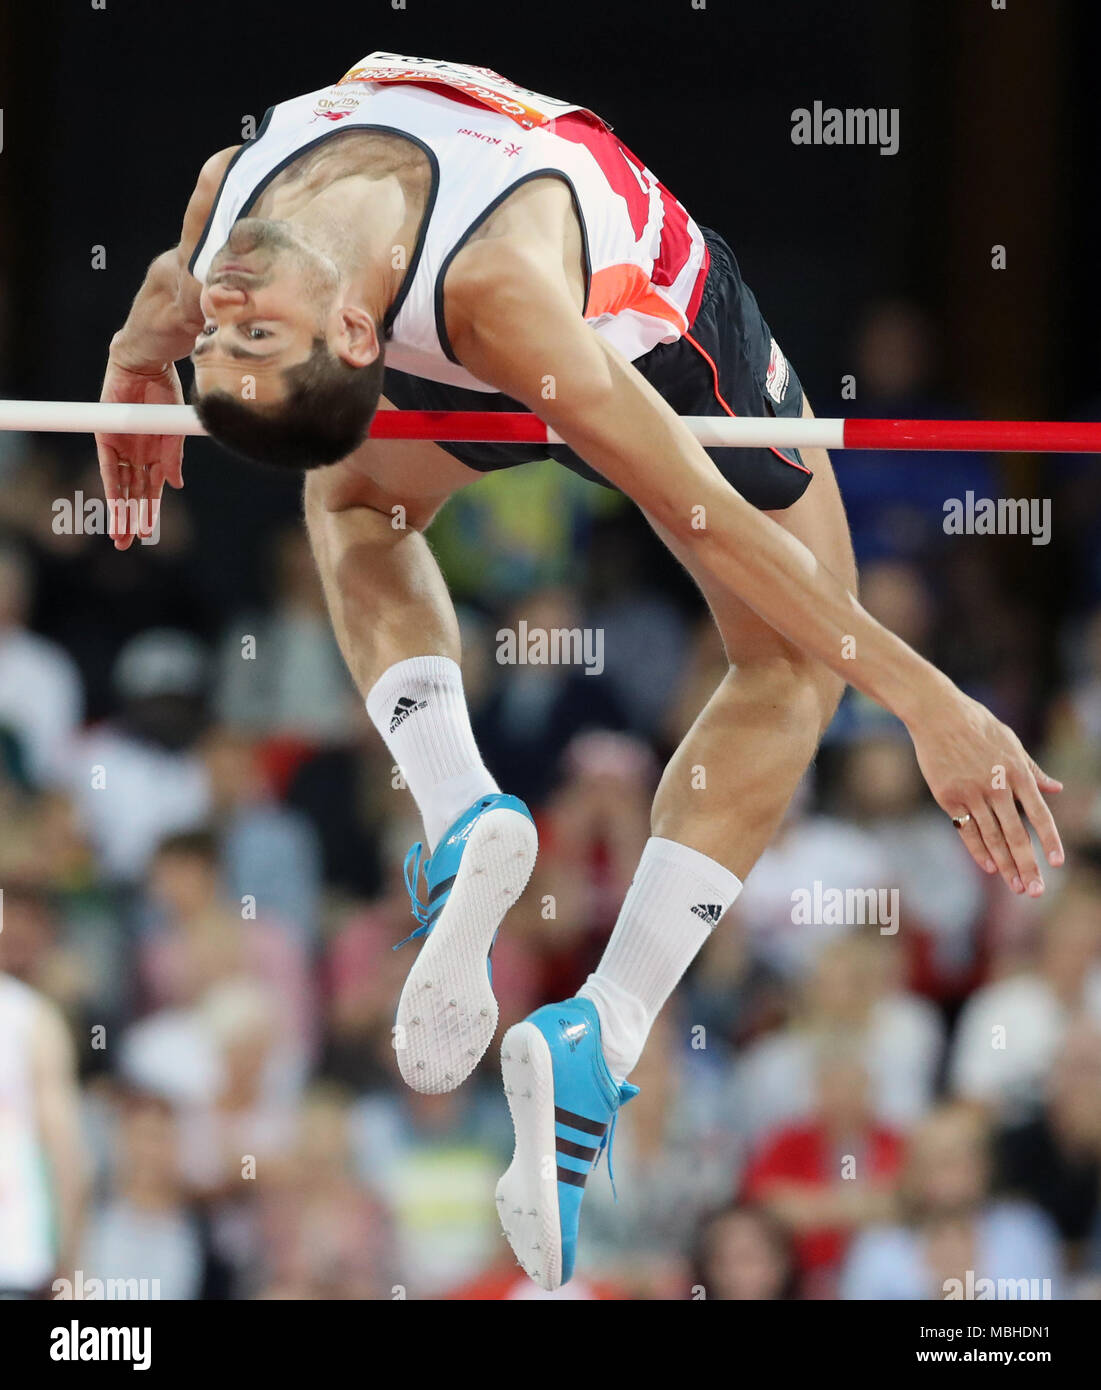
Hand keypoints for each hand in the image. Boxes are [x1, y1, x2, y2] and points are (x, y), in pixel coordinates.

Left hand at [95, 353, 185, 549]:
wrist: (147, 366)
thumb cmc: (165, 394)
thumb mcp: (173, 432)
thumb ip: (173, 460)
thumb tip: (176, 486)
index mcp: (156, 455)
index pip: (150, 491)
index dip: (148, 512)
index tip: (147, 534)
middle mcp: (138, 455)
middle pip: (133, 494)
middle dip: (131, 519)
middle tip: (127, 543)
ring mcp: (122, 448)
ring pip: (121, 487)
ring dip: (120, 511)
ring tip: (119, 534)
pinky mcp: (106, 437)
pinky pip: (108, 468)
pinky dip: (114, 487)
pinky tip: (116, 506)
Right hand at [907, 690, 1063, 895]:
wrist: (938, 714)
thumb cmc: (977, 725)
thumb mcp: (1012, 743)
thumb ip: (1033, 770)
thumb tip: (1056, 789)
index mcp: (1017, 772)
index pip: (1038, 814)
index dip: (1049, 840)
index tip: (1056, 863)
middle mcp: (997, 786)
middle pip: (1016, 834)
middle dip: (1027, 865)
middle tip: (1035, 890)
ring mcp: (971, 792)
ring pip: (992, 837)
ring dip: (1005, 865)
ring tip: (1016, 886)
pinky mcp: (948, 796)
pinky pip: (966, 830)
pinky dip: (978, 850)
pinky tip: (989, 867)